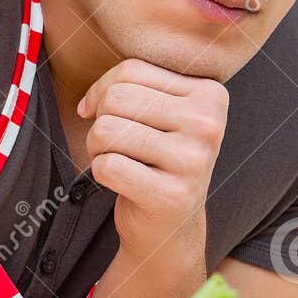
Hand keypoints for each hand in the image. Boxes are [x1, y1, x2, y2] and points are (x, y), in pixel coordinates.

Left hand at [77, 57, 226, 276]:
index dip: (103, 90)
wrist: (170, 227)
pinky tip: (123, 184)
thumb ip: (127, 88)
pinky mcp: (172, 195)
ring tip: (120, 163)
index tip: (108, 114)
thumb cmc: (156, 161)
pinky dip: (100, 174)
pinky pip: (107, 166)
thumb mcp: (156, 113)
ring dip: (98, 149)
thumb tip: (87, 104)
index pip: (133, 69)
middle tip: (117, 145)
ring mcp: (194, 161)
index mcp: (211, 95)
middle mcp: (209, 125)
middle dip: (100, 121)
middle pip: (117, 98)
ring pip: (107, 130)